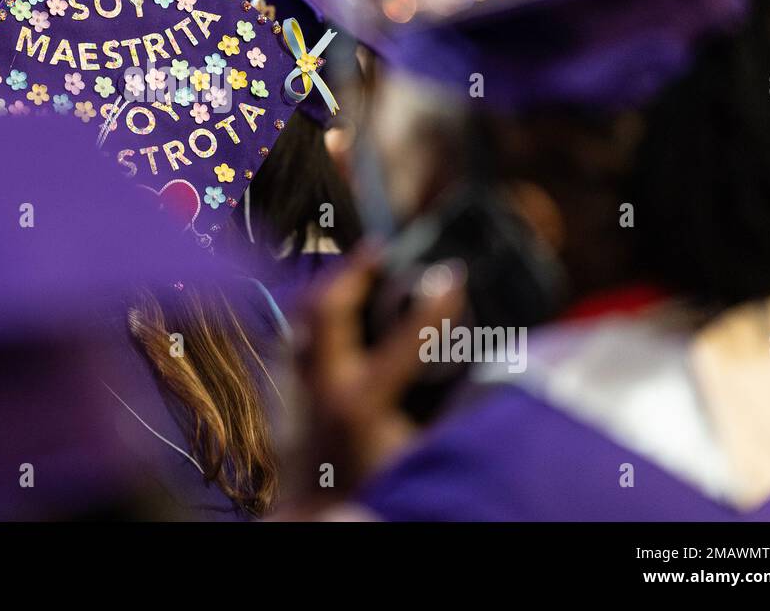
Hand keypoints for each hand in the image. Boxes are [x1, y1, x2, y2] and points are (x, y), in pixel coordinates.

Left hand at [288, 243, 465, 511]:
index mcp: (359, 404)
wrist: (316, 520)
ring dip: (331, 286)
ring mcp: (295, 389)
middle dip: (356, 270)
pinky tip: (331, 307)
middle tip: (385, 248)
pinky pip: (292, 337)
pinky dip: (313, 314)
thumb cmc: (377, 490)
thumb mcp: (423, 455)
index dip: (433, 304)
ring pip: (301, 317)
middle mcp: (319, 389)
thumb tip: (486, 373)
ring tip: (359, 267)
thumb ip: (450, 412)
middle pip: (327, 308)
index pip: (401, 340)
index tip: (454, 273)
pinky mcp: (283, 394)